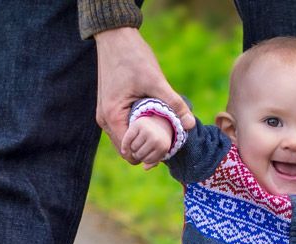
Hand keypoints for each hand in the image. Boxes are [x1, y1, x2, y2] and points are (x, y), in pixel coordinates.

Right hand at [93, 27, 194, 163]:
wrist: (115, 36)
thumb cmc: (133, 56)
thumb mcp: (156, 80)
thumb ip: (174, 103)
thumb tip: (191, 124)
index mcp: (113, 117)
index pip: (128, 152)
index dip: (147, 155)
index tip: (164, 149)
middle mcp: (104, 120)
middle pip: (125, 149)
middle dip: (144, 149)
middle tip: (165, 143)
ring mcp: (104, 114)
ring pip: (123, 140)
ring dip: (140, 140)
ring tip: (159, 132)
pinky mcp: (107, 107)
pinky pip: (121, 128)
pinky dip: (134, 130)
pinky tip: (150, 122)